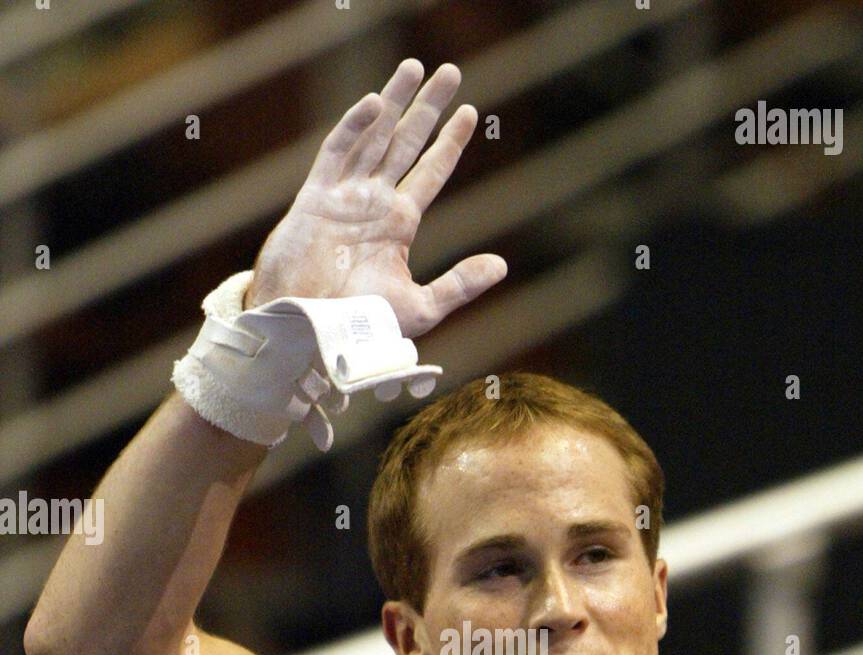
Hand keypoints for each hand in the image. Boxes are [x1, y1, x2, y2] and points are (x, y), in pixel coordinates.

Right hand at [244, 59, 506, 337]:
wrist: (315, 334)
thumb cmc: (363, 327)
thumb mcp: (423, 307)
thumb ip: (460, 283)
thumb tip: (501, 265)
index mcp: (398, 224)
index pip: (430, 172)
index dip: (449, 142)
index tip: (470, 113)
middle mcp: (373, 203)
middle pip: (406, 143)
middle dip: (427, 108)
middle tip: (450, 73)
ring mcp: (344, 196)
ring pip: (374, 137)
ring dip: (393, 102)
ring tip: (414, 67)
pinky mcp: (316, 198)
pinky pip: (337, 153)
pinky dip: (354, 128)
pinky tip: (375, 103)